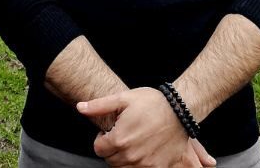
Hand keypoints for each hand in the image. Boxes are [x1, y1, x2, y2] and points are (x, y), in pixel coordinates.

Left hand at [77, 88, 216, 166]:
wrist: (179, 111)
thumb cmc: (152, 103)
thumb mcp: (123, 98)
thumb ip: (99, 106)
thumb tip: (80, 107)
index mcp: (119, 139)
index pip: (98, 149)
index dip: (102, 140)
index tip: (109, 133)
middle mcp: (130, 155)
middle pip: (110, 160)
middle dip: (111, 149)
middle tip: (121, 137)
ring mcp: (144, 163)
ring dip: (123, 158)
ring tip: (131, 143)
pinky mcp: (157, 167)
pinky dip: (137, 164)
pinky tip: (141, 152)